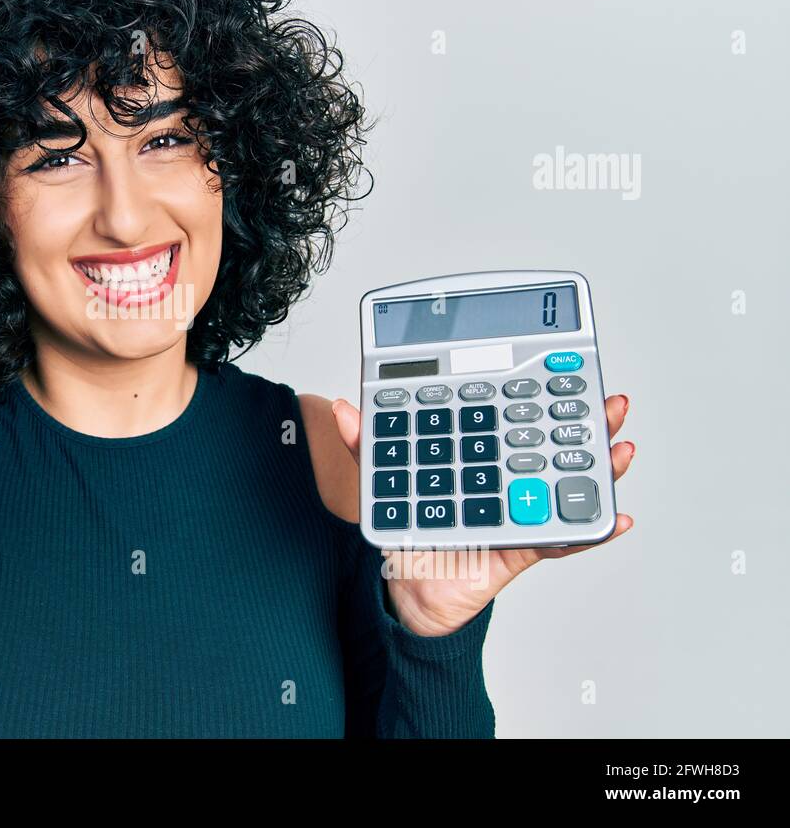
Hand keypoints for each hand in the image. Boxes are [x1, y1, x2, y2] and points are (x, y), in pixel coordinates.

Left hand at [331, 394, 635, 636]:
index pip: (512, 419)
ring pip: (566, 485)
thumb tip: (344, 409)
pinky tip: (614, 517)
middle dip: (586, 422)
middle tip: (608, 403)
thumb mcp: (382, 485)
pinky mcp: (523, 548)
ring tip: (619, 449)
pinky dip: (591, 531)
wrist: (408, 593)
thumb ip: (367, 448)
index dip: (540, 395)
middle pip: (552, 445)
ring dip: (599, 467)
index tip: (564, 371)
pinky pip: (562, 539)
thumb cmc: (406, 536)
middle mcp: (504, 481)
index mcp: (477, 459)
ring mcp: (519, 512)